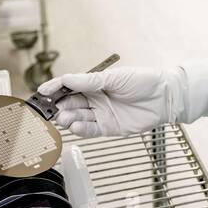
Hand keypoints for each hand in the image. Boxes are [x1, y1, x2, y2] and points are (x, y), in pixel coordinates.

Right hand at [38, 66, 180, 137]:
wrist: (164, 97)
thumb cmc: (143, 82)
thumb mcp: (115, 78)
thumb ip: (90, 81)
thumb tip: (66, 78)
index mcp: (95, 84)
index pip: (70, 86)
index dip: (55, 88)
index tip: (42, 91)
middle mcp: (95, 99)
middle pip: (70, 103)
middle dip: (58, 105)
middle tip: (49, 108)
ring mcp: (101, 114)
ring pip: (78, 117)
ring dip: (68, 117)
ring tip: (62, 117)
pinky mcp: (109, 127)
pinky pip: (91, 130)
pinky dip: (81, 129)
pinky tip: (74, 126)